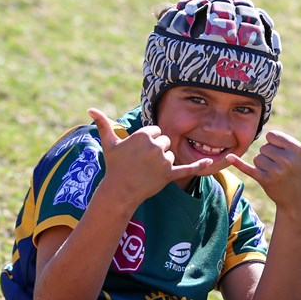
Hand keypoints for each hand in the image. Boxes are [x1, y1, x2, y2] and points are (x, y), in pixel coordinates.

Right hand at [90, 108, 213, 206]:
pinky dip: (199, 166)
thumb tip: (90, 109)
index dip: (149, 141)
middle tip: (143, 162)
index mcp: (145, 134)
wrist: (119, 190)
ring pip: (170, 155)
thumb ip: (103, 124)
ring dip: (162, 162)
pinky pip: (188, 168)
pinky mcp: (170, 174)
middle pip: (165, 142)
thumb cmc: (114, 165)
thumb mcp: (109, 143)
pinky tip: (210, 163)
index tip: (139, 151)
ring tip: (147, 170)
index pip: (156, 131)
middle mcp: (156, 145)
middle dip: (157, 150)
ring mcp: (164, 160)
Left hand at [226, 119, 300, 208]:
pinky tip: (228, 158)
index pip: (272, 136)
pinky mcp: (265, 180)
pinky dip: (238, 164)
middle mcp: (287, 160)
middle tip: (281, 167)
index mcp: (296, 149)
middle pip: (264, 147)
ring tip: (276, 173)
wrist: (298, 200)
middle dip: (270, 155)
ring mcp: (276, 171)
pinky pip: (248, 168)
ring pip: (257, 157)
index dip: (276, 144)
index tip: (284, 154)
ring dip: (263, 164)